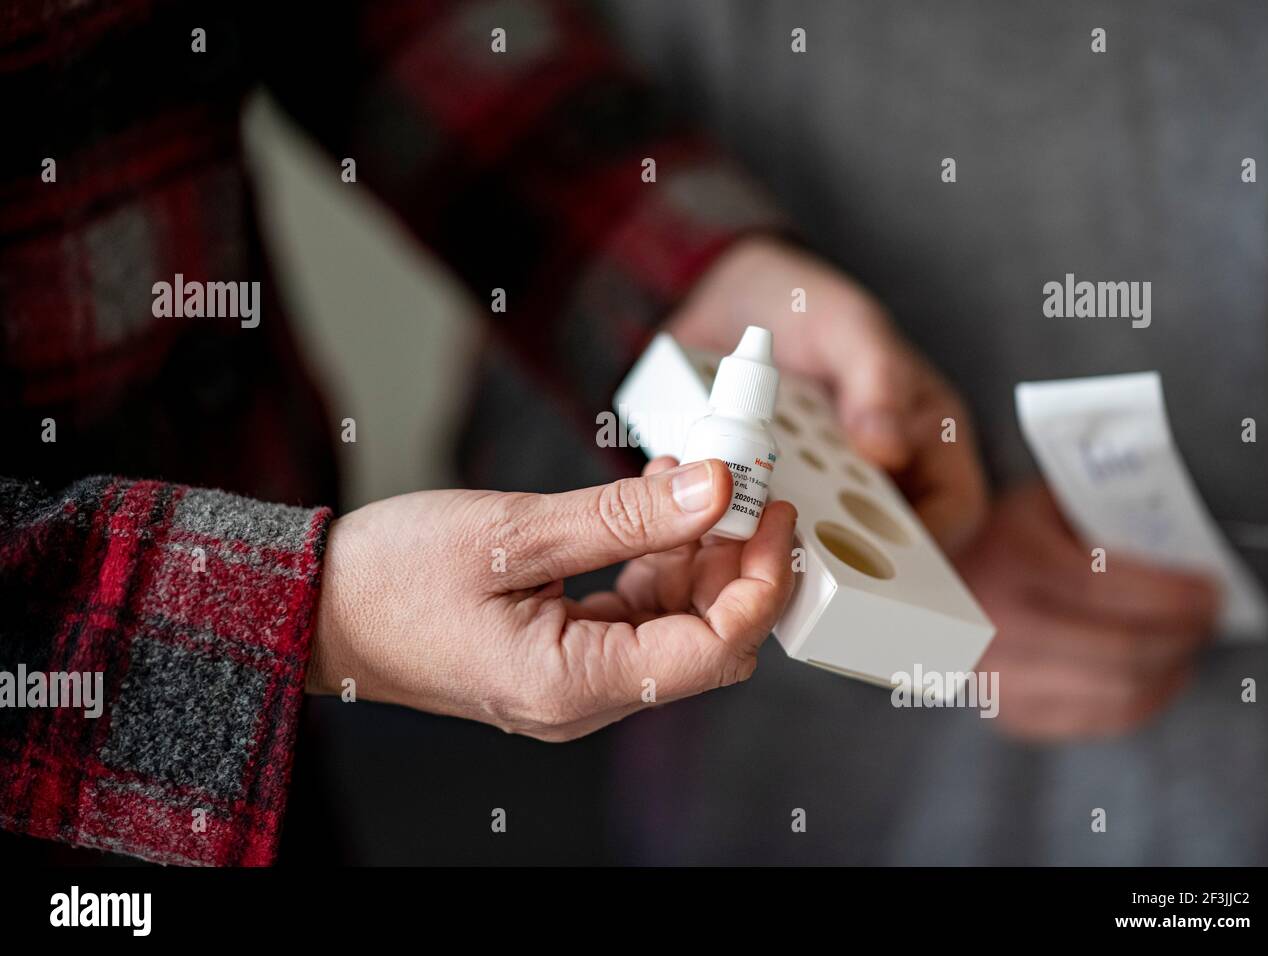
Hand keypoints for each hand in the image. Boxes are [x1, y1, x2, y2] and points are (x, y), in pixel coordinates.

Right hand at [308, 458, 797, 740]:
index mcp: (573, 686)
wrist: (316, 608)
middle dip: (734, 562)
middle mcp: (584, 699)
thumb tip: (716, 491)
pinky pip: (635, 614)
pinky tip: (654, 502)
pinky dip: (655, 559)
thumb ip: (623, 516)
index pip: (713, 650)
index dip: (758, 579)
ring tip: (694, 477)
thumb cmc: (388, 578)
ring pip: (675, 624)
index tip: (772, 510)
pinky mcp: (563, 654)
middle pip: (705, 641)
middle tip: (744, 483)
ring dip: (696, 553)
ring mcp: (575, 681)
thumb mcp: (513, 532)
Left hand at [668, 236, 987, 552]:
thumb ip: (874, 377)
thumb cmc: (804, 301)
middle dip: (847, 556)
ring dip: (791, 545)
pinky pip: (772, 527)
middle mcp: (886, 473)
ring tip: (750, 528)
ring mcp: (831, 490)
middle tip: (799, 551)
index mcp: (928, 435)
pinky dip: (749, 523)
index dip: (926, 544)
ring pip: (828, 545)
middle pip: (889, 543)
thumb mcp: (845, 325)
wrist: (728, 305)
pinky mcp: (779, 495)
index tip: (871, 553)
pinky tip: (718, 514)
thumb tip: (888, 450)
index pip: (954, 510)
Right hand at [958, 482, 1219, 740]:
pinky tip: (1156, 676)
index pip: (1106, 589)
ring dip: (1170, 670)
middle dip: (1184, 634)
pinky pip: (1096, 720)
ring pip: (1116, 693)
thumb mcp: (1040, 507)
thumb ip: (1100, 517)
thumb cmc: (997, 542)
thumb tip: (1175, 550)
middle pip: (1121, 650)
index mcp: (1008, 562)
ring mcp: (1000, 677)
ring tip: (1184, 646)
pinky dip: (1142, 701)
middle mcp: (996, 626)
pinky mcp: (1008, 713)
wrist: (928, 589)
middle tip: (1206, 618)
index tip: (1210, 589)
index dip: (1172, 596)